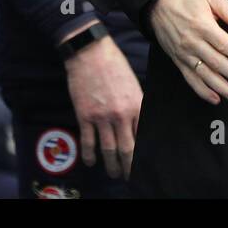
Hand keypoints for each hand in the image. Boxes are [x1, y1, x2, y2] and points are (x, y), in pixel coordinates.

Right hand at [63, 25, 142, 179]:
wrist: (90, 52)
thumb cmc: (113, 64)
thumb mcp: (133, 83)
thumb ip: (136, 105)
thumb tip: (139, 124)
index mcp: (136, 106)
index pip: (142, 137)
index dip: (142, 154)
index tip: (142, 163)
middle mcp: (121, 114)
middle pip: (127, 149)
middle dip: (129, 167)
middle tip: (129, 176)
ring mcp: (102, 116)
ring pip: (109, 149)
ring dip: (111, 165)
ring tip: (113, 174)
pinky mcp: (85, 115)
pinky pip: (88, 141)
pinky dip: (90, 155)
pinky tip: (91, 162)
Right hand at [149, 0, 227, 103]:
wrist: (158, 3)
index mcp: (202, 25)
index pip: (224, 45)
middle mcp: (192, 42)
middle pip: (217, 63)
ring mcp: (184, 53)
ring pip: (205, 74)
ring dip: (222, 87)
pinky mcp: (178, 60)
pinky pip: (190, 78)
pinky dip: (202, 90)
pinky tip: (215, 98)